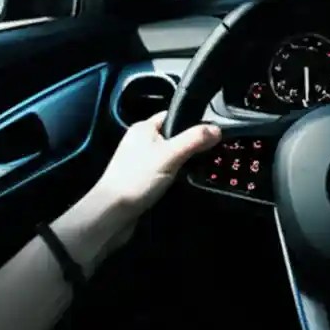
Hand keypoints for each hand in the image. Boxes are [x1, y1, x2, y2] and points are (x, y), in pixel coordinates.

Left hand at [53, 112, 219, 277]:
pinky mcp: (142, 181)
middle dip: (191, 145)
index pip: (172, 115)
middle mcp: (140, 142)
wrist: (112, 214)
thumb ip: (194, 139)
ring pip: (170, 157)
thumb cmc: (138, 179)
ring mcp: (140, 163)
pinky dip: (175, 178)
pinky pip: (165, 173)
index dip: (192, 121)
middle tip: (212, 153)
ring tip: (202, 169)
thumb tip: (217, 129)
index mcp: (143, 128)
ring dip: (183, 164)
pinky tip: (185, 183)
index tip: (212, 133)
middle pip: (173, 137)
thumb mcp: (170, 155)